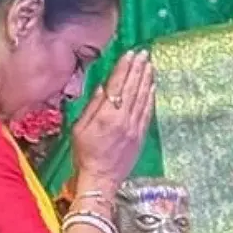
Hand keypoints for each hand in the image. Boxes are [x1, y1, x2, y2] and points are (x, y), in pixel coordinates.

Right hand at [72, 50, 154, 186]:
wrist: (101, 180)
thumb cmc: (85, 155)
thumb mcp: (79, 129)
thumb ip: (92, 106)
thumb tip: (102, 86)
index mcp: (105, 116)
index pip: (117, 85)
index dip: (124, 68)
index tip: (129, 53)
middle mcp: (123, 119)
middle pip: (133, 88)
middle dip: (138, 69)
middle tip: (144, 53)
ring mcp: (134, 128)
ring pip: (143, 98)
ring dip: (147, 79)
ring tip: (150, 64)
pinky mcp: (141, 135)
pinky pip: (148, 112)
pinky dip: (151, 97)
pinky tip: (152, 86)